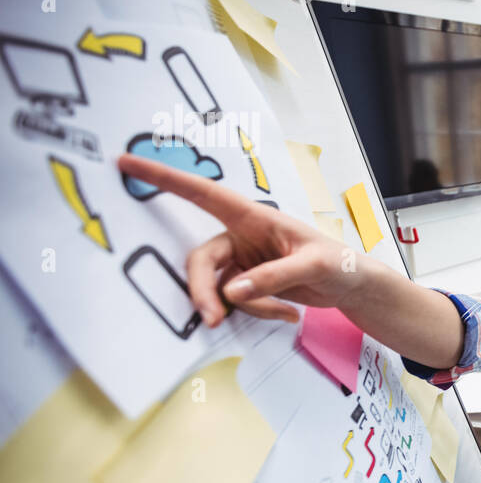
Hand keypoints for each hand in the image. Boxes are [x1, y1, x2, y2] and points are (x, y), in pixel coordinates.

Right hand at [116, 154, 360, 327]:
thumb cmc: (339, 263)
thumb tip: (231, 293)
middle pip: (200, 262)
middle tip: (213, 319)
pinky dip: (260, 313)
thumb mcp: (314, 266)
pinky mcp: (247, 286)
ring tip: (286, 312)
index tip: (127, 163)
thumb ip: (273, 277)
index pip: (202, 194)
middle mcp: (241, 237)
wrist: (351, 286)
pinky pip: (237, 305)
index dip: (164, 178)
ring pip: (217, 289)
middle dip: (203, 292)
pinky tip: (289, 313)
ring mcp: (242, 263)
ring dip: (246, 308)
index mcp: (254, 216)